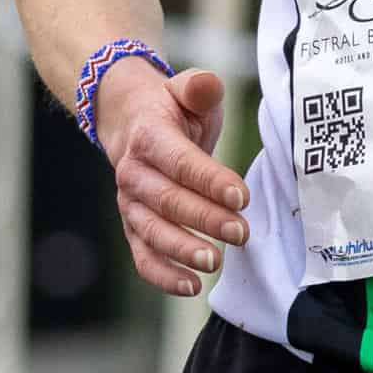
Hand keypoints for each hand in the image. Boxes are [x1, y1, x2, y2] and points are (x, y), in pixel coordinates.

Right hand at [100, 56, 247, 299]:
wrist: (133, 124)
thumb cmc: (173, 111)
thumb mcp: (187, 91)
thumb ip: (200, 88)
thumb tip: (207, 86)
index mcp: (148, 137)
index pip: (179, 162)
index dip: (209, 181)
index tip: (241, 197)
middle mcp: (133, 173)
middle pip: (168, 201)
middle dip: (205, 219)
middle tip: (241, 233)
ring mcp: (130, 204)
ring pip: (152, 232)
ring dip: (182, 250)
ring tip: (214, 262)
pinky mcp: (134, 227)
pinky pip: (143, 257)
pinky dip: (163, 276)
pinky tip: (192, 286)